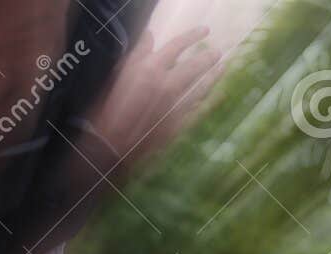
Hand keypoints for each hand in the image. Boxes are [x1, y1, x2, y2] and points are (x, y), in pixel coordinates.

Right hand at [86, 26, 223, 169]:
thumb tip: (149, 36)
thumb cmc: (109, 109)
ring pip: (202, 86)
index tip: (205, 31)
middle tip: (218, 52)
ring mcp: (176, 104)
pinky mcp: (179, 123)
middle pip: (196, 65)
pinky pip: (198, 109)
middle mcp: (168, 83)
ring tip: (222, 68)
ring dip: (214, 76)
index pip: (178, 45)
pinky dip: (208, 101)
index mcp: (151, 68)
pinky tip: (215, 96)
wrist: (112, 145)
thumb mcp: (118, 75)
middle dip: (209, 57)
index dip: (193, 36)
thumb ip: (137, 54)